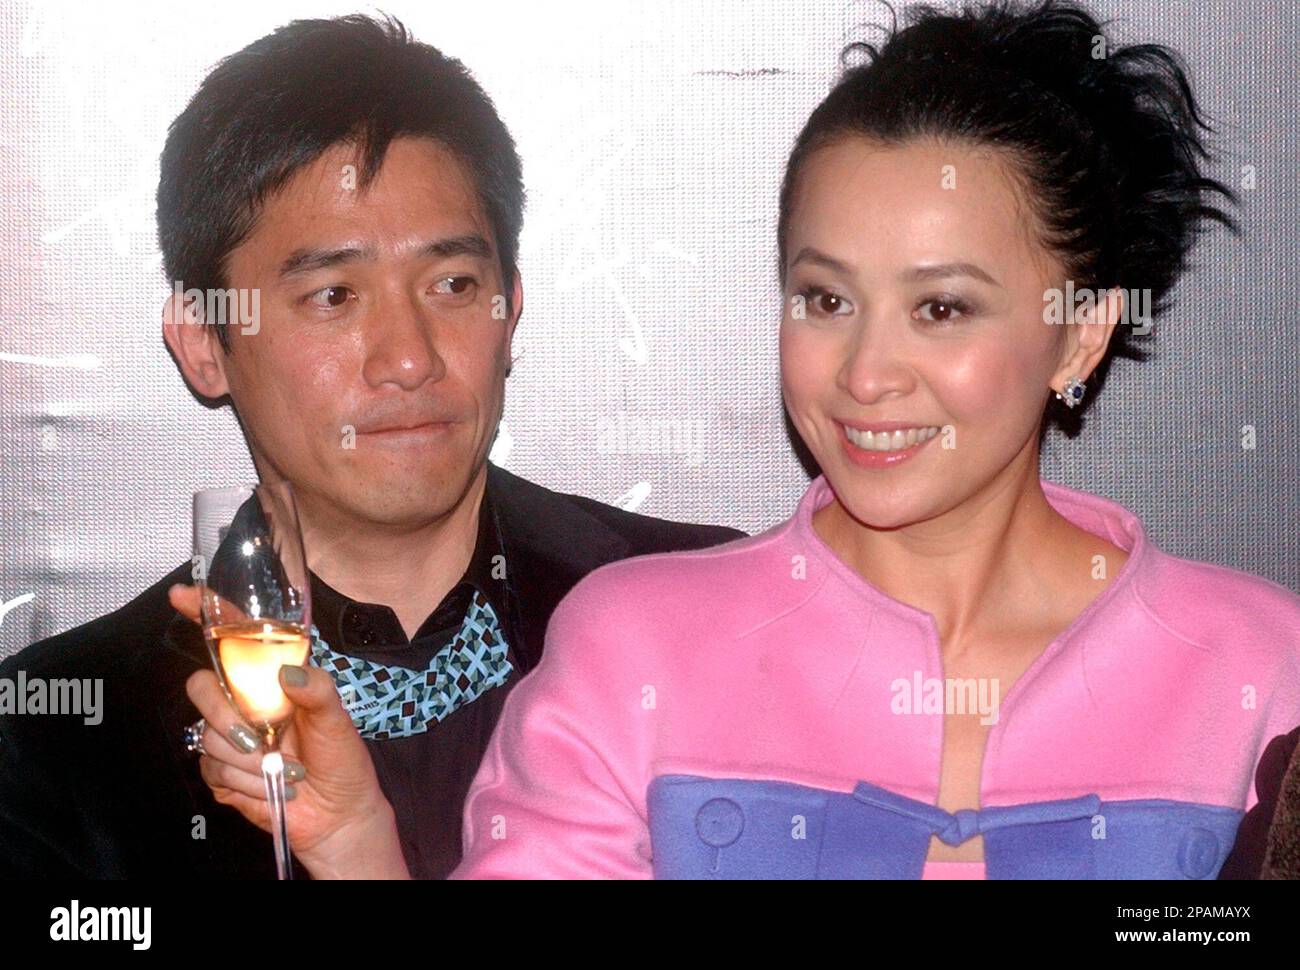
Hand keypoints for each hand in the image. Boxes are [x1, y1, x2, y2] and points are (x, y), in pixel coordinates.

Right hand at [172, 584, 410, 878]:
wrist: (337, 812)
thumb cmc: (341, 757)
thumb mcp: (338, 717)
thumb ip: (317, 689)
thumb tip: (286, 674)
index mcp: (271, 679)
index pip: (233, 639)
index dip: (205, 613)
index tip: (182, 595)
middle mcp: (245, 702)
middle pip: (202, 687)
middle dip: (224, 713)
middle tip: (257, 737)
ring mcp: (228, 736)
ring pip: (207, 734)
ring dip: (248, 759)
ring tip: (282, 769)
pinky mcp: (220, 772)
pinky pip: (211, 768)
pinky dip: (244, 781)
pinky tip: (271, 785)